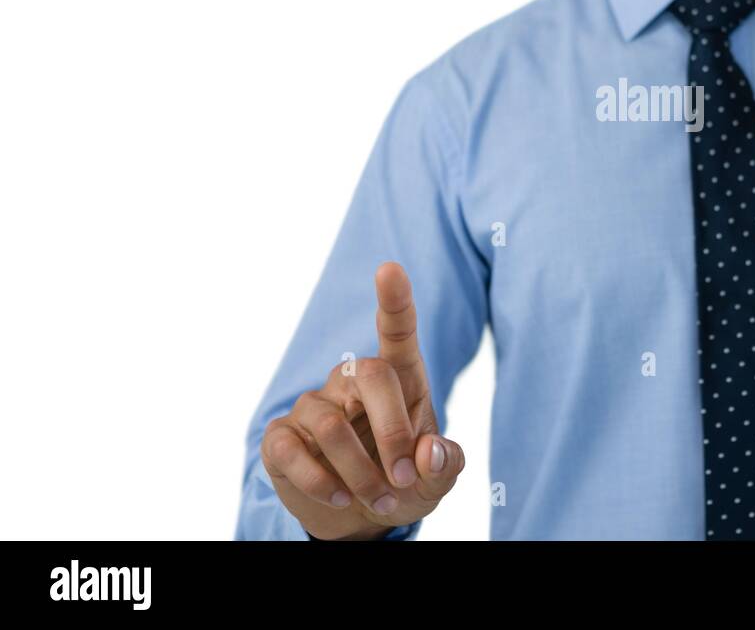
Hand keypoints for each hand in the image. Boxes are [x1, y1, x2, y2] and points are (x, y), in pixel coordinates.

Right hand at [261, 261, 465, 538]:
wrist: (359, 516)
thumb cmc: (404, 482)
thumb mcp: (435, 479)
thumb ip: (444, 464)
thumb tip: (428, 452)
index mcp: (398, 378)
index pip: (395, 330)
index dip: (394, 300)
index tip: (389, 269)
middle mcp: (352, 382)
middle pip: (369, 375)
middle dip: (393, 432)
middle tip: (403, 480)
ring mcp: (313, 406)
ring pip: (332, 427)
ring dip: (361, 475)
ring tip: (380, 502)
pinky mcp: (280, 437)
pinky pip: (293, 452)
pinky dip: (321, 484)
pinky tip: (339, 498)